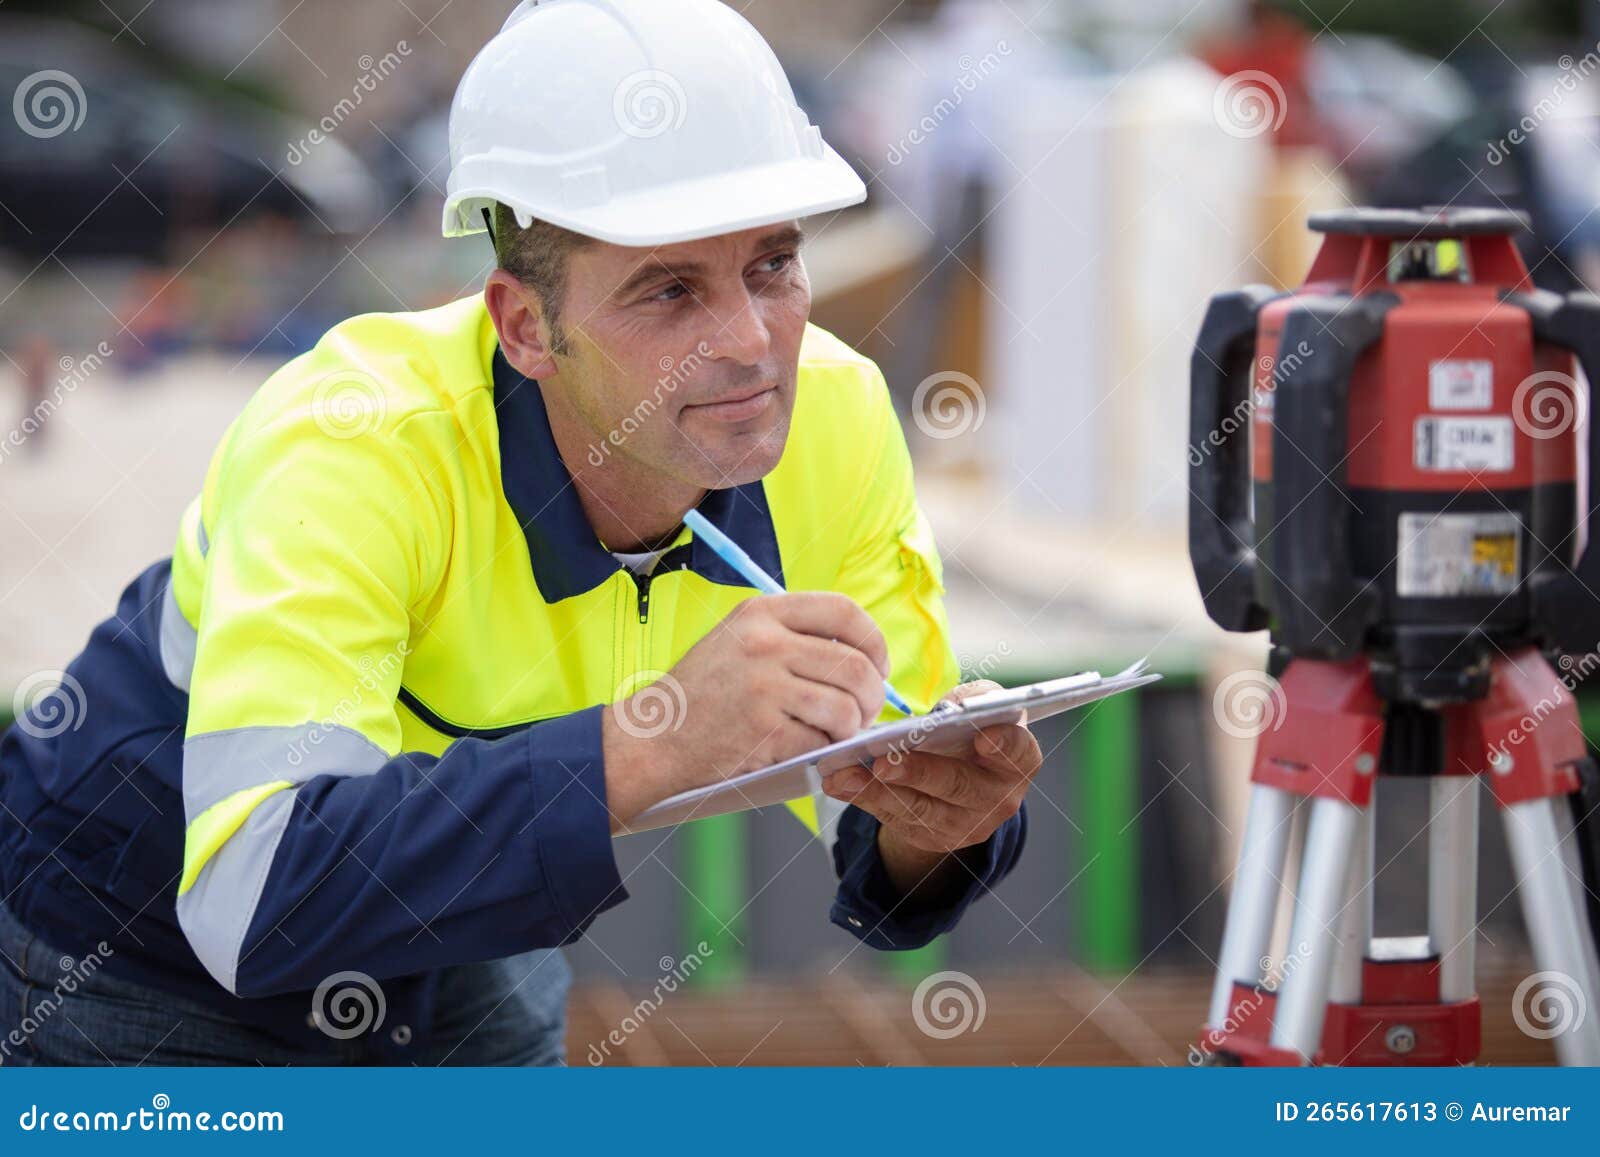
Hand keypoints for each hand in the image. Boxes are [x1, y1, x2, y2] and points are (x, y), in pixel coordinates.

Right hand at [602, 592, 887, 827]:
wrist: (655, 735)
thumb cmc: (703, 692)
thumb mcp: (739, 638)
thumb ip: (791, 635)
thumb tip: (860, 655)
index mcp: (762, 612)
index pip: (843, 611)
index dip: (873, 640)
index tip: (877, 664)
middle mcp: (764, 643)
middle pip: (854, 665)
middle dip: (871, 695)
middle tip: (865, 711)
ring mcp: (764, 687)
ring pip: (845, 707)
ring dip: (851, 726)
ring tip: (837, 731)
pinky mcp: (763, 730)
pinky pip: (819, 740)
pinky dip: (821, 749)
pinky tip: (805, 746)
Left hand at [820, 680, 1040, 894]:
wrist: (958, 777)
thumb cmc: (969, 732)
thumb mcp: (978, 709)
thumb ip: (973, 700)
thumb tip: (948, 710)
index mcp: (1018, 760)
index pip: (1018, 752)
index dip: (1004, 744)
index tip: (982, 736)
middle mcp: (997, 799)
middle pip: (958, 786)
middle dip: (918, 772)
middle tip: (883, 761)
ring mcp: (964, 825)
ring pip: (918, 809)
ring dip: (877, 790)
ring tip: (844, 772)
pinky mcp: (930, 837)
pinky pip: (895, 819)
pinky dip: (863, 798)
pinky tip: (839, 782)